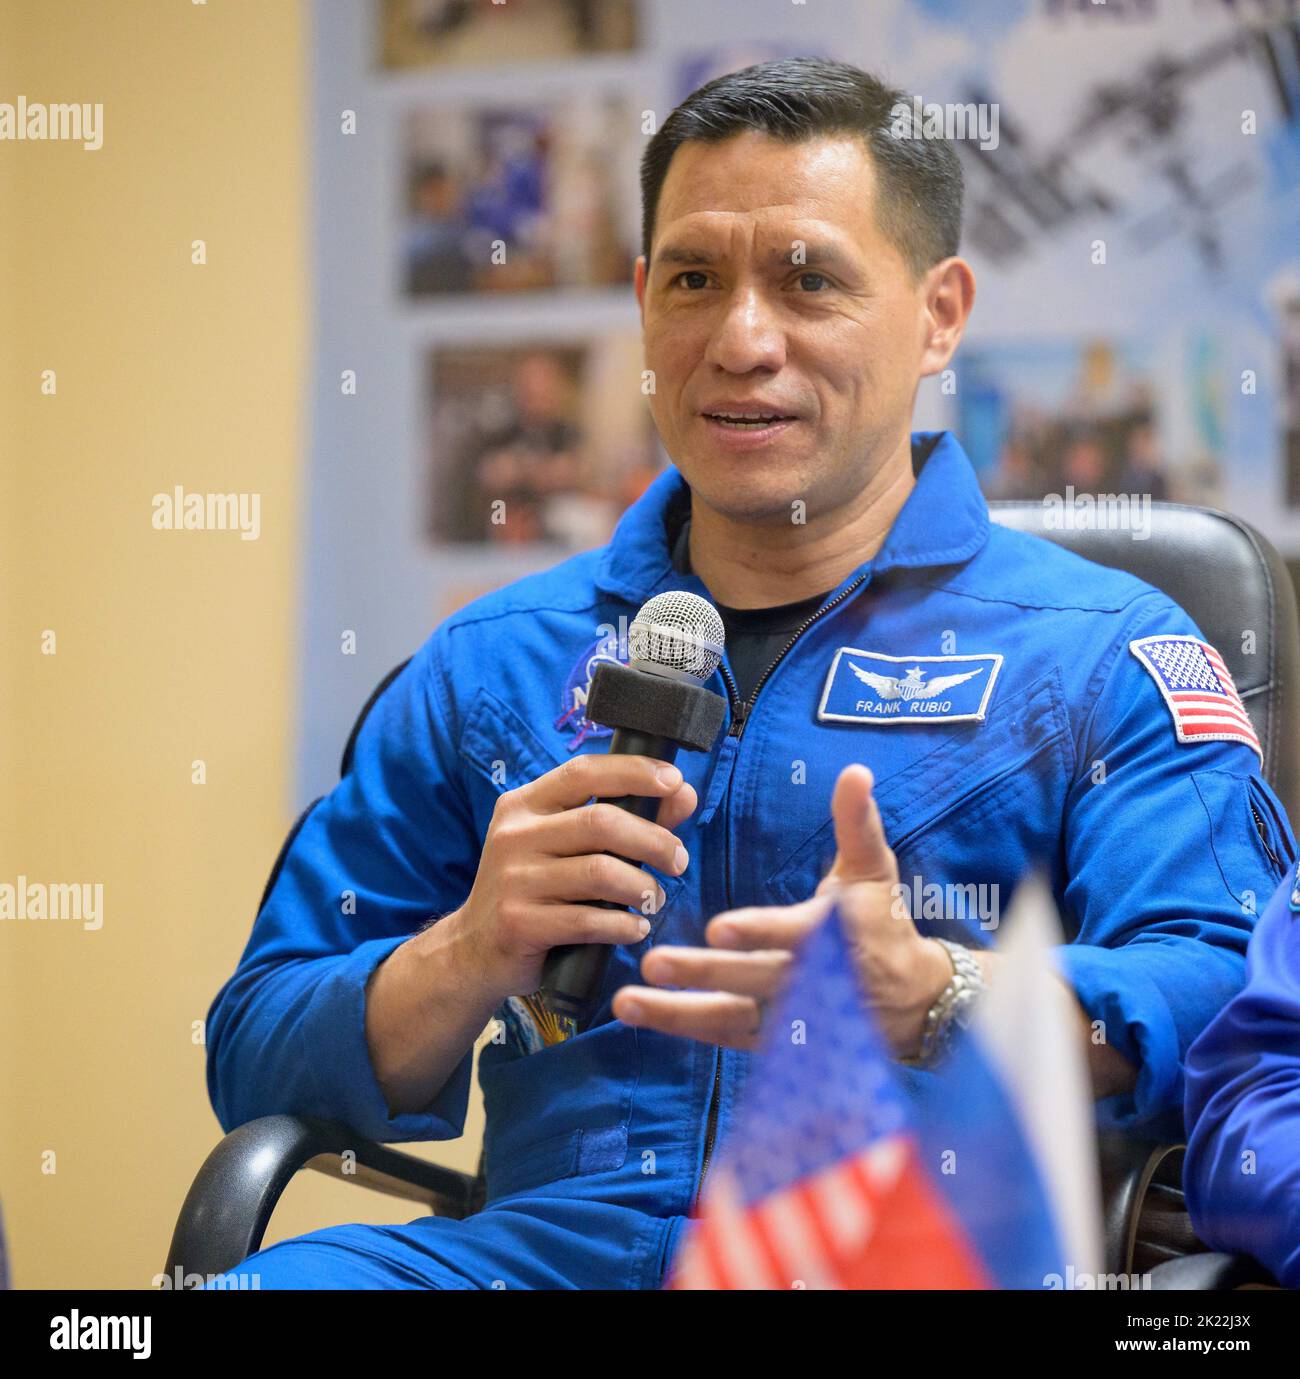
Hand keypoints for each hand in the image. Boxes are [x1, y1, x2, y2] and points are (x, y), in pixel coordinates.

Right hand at [455, 753, 697, 1003]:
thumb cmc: (535, 890)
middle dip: (654, 840)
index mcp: (525, 804)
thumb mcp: (568, 847)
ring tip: (655, 899)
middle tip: (678, 860)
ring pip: (600, 873)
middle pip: (602, 822)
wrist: (474, 951)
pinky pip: (589, 921)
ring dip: (643, 887)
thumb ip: (627, 818)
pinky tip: (635, 928)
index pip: (584, 771)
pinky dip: (624, 926)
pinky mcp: (518, 923)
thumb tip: (683, 793)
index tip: (674, 780)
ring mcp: (513, 879)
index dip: (634, 771)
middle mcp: (514, 834)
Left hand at [613, 763, 951, 1056]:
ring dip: (678, 1011)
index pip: (790, 936)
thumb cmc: (882, 923)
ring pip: (730, 1018)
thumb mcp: (875, 871)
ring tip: (628, 1001)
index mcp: (832, 936)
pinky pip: (723, 1036)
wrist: (913, 1001)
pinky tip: (638, 1013)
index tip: (717, 929)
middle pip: (751, 980)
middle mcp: (808, 983)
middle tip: (653, 963)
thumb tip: (856, 770)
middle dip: (703, 974)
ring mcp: (789, 1019)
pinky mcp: (772, 1041)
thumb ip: (857, 823)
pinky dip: (682, 1027)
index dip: (757, 932)